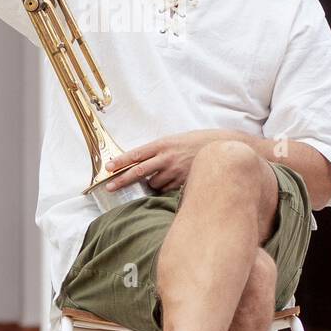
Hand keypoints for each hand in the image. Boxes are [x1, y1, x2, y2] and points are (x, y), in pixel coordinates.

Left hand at [104, 130, 226, 191]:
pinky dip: (164, 189)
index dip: (120, 161)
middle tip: (110, 187)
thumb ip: (160, 151)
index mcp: (163, 144)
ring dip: (150, 185)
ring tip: (161, 178)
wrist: (222, 148)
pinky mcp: (183, 182)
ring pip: (153, 184)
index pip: (136, 154)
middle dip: (122, 180)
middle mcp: (166, 157)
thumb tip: (142, 162)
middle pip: (138, 171)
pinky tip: (172, 183)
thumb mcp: (176, 141)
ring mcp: (175, 171)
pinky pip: (167, 190)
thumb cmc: (197, 142)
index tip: (107, 167)